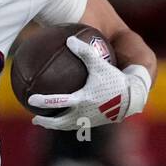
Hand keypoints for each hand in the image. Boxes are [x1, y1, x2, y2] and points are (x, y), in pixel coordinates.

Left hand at [28, 37, 150, 133]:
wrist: (134, 97)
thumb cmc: (117, 80)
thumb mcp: (100, 64)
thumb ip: (85, 51)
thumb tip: (69, 39)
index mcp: (82, 100)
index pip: (58, 102)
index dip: (43, 101)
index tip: (31, 100)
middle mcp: (83, 113)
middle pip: (60, 122)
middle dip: (46, 122)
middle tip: (35, 119)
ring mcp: (90, 120)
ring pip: (69, 126)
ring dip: (57, 125)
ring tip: (49, 123)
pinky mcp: (97, 122)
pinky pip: (80, 124)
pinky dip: (71, 123)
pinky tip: (70, 117)